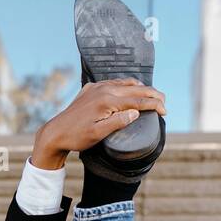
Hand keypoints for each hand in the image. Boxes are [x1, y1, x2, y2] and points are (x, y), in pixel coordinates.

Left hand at [32, 78, 166, 168]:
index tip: (165, 111)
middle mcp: (104, 89)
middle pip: (135, 88)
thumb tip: (137, 111)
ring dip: (141, 88)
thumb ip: (118, 122)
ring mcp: (97, 87)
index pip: (138, 100)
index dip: (154, 105)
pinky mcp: (90, 89)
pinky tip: (131, 91)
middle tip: (164, 103)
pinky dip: (126, 86)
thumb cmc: (76, 137)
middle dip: (153, 94)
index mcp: (107, 100)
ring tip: (152, 96)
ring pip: (125, 83)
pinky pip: (114, 83)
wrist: (54, 133)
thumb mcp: (98, 134)